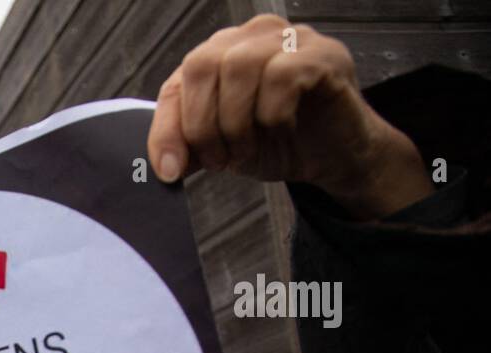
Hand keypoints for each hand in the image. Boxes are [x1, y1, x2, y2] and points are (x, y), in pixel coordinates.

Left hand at [147, 14, 431, 219]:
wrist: (335, 157)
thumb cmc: (279, 142)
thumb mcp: (223, 149)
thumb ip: (190, 148)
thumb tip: (163, 164)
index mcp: (222, 55)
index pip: (177, 82)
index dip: (168, 129)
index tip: (170, 170)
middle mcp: (252, 37)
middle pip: (202, 64)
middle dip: (202, 124)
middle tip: (219, 160)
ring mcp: (289, 38)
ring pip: (239, 66)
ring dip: (237, 121)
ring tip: (249, 148)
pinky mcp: (322, 53)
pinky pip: (282, 74)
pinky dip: (273, 113)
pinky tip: (283, 129)